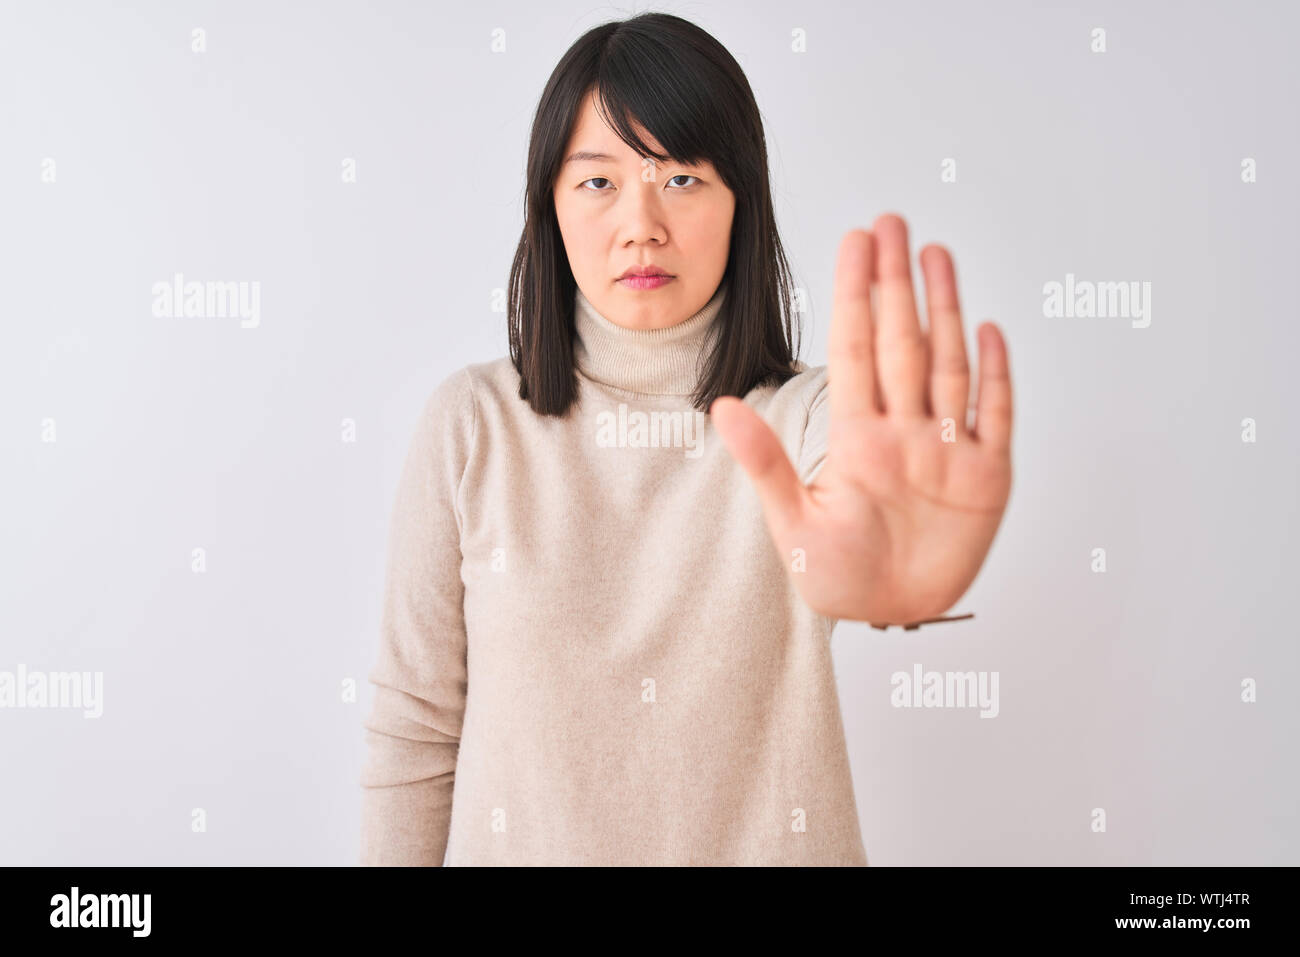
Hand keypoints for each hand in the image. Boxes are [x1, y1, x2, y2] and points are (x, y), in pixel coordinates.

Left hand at [710, 214, 1012, 623]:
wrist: (887, 616)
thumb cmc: (836, 577)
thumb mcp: (792, 524)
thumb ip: (764, 462)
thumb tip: (721, 406)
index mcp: (857, 438)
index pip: (855, 350)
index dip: (856, 294)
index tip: (855, 241)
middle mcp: (903, 432)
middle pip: (902, 343)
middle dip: (896, 283)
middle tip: (891, 222)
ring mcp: (947, 451)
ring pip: (948, 366)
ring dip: (944, 310)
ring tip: (935, 254)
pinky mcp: (987, 479)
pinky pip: (994, 417)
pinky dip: (995, 377)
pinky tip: (987, 330)